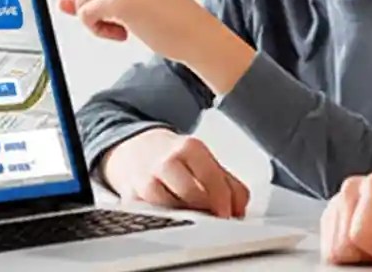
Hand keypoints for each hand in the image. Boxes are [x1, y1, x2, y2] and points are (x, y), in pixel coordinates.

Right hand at [101, 128, 249, 218]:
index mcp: (189, 149)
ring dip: (184, 218)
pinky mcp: (130, 199)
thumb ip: (230, 185)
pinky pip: (149, 216)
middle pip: (190, 193)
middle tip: (214, 222)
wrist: (135, 150)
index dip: (223, 200)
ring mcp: (145, 180)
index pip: (211, 176)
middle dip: (205, 211)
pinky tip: (171, 221)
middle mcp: (166, 162)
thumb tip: (240, 211)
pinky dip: (163, 222)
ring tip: (192, 221)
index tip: (230, 215)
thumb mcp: (204, 161)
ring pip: (169, 208)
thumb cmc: (174, 159)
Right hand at [320, 173, 371, 266]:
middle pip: (341, 244)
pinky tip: (369, 241)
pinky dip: (350, 251)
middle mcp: (352, 188)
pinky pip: (330, 246)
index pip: (358, 236)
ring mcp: (338, 200)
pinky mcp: (332, 214)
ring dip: (358, 254)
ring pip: (333, 247)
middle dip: (366, 254)